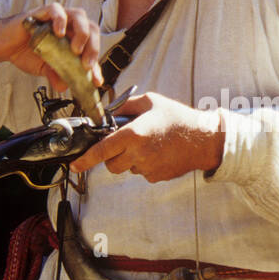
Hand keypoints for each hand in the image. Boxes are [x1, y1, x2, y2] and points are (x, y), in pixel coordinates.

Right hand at [0, 3, 103, 89]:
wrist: (4, 46)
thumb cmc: (26, 53)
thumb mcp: (45, 68)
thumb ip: (56, 75)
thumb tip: (64, 87)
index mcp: (73, 38)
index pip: (91, 48)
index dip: (97, 63)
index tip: (97, 81)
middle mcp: (68, 26)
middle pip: (91, 29)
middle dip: (93, 47)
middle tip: (87, 65)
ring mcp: (56, 18)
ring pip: (79, 15)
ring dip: (82, 33)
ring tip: (75, 49)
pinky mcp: (41, 12)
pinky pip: (56, 9)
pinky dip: (60, 19)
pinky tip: (59, 33)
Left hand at [69, 91, 223, 181]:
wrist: (203, 139)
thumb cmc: (177, 117)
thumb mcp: (150, 102)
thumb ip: (125, 107)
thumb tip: (108, 114)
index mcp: (133, 134)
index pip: (102, 150)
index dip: (85, 159)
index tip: (75, 165)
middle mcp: (138, 154)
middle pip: (111, 164)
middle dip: (112, 155)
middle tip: (125, 142)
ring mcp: (147, 168)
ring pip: (126, 168)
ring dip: (130, 159)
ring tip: (148, 144)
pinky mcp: (156, 177)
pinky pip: (141, 173)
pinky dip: (144, 164)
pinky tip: (158, 153)